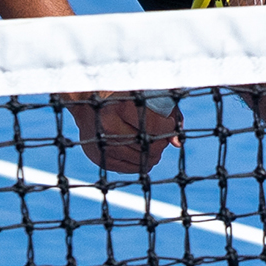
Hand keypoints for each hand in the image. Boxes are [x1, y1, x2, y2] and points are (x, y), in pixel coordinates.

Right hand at [64, 93, 181, 173]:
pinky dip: (140, 163)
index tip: (167, 122)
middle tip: (160, 134)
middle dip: (160, 142)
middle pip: (150, 147)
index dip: (167, 127)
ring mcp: (103, 146)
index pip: (154, 128)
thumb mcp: (146, 96)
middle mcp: (108, 128)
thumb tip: (177, 143)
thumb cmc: (123, 98)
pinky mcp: (100, 159)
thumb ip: (168, 112)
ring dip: (152, 154)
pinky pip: (131, 169)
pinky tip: (139, 151)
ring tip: (150, 142)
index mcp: (119, 107)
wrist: (88, 106)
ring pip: (143, 161)